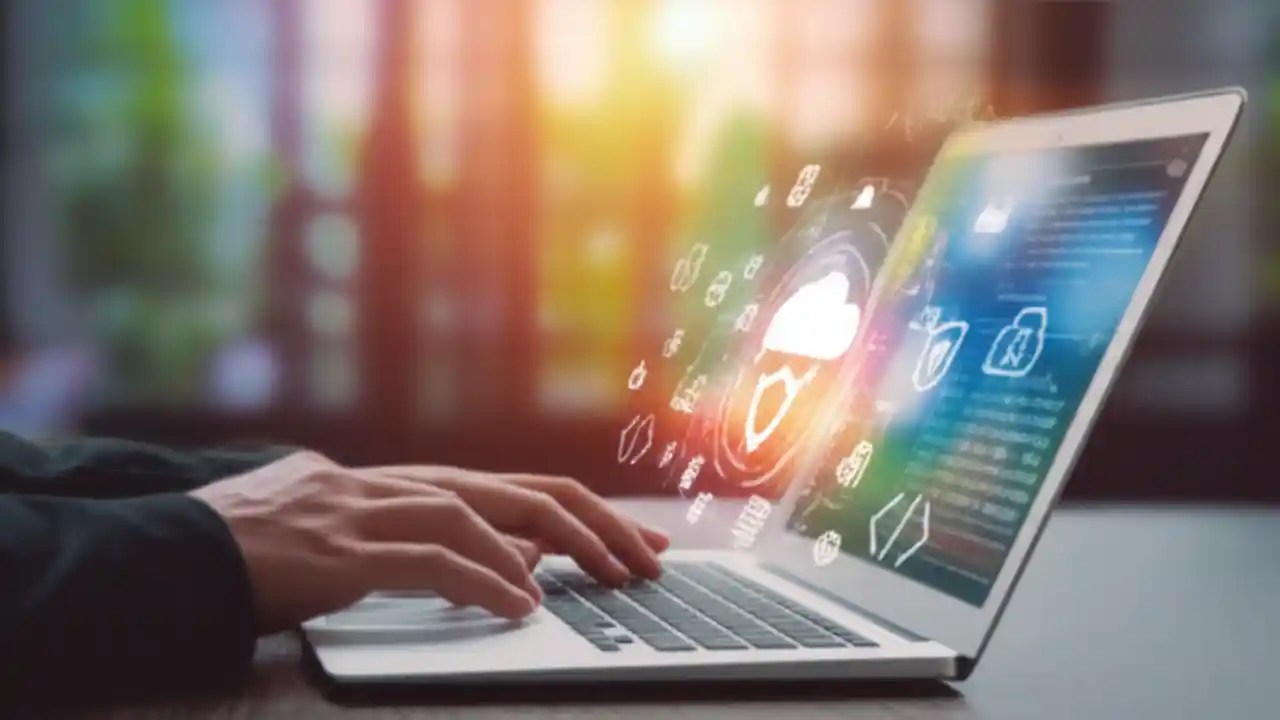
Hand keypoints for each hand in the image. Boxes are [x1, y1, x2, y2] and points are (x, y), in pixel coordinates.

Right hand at [190, 452, 668, 632]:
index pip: (509, 488)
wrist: (170, 550)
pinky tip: (519, 605)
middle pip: (516, 490)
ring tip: (602, 580)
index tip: (631, 538)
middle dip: (593, 521)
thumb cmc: (254, 551)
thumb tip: (496, 559)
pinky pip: (427, 558)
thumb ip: (413, 537)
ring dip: (551, 547)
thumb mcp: (343, 530)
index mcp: (398, 482)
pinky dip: (481, 578)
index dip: (577, 512)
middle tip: (648, 556)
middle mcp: (390, 484)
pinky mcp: (337, 549)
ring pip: (480, 511)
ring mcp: (362, 510)